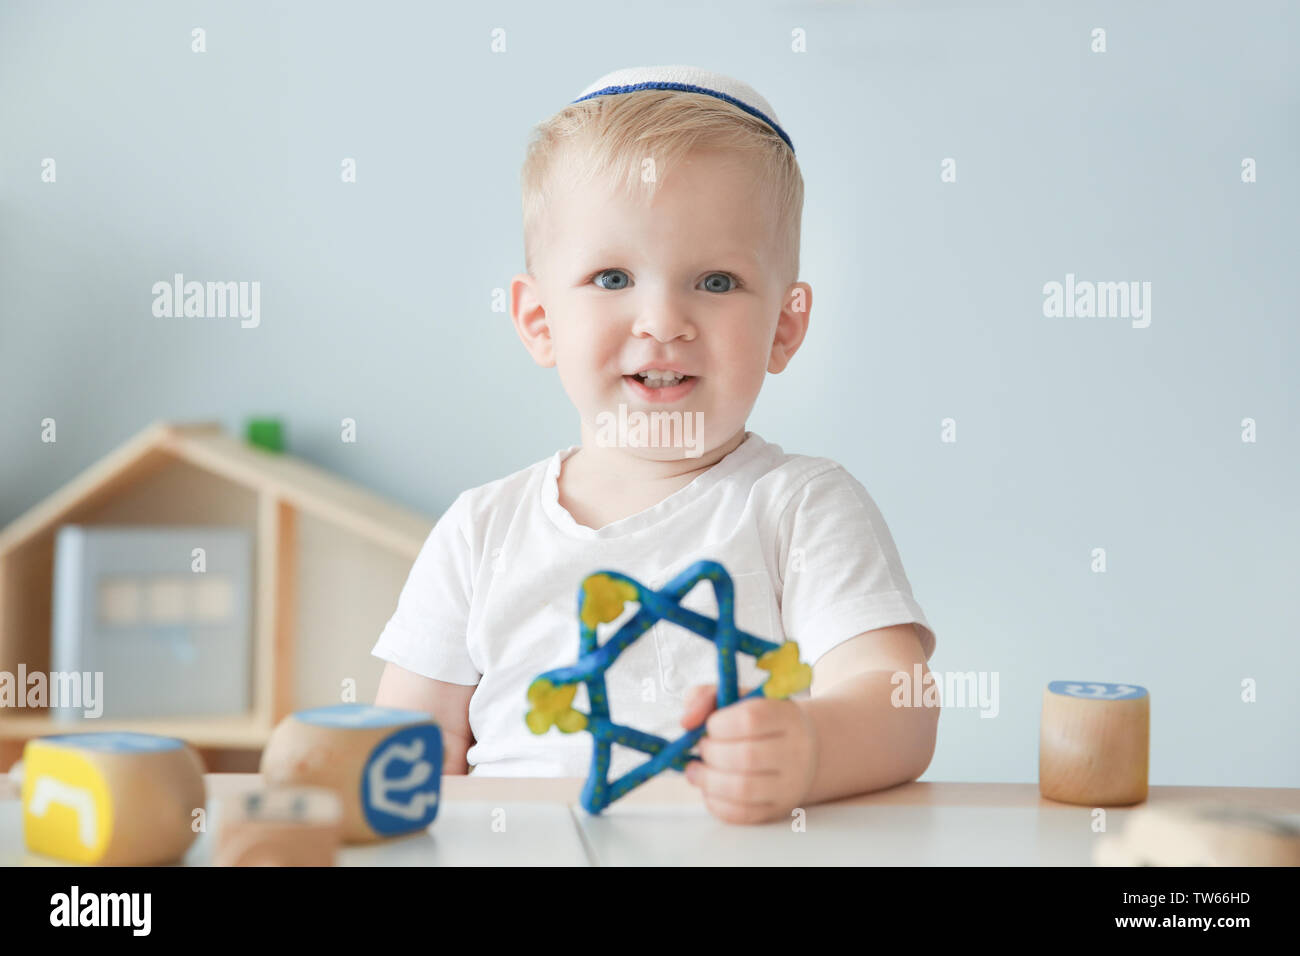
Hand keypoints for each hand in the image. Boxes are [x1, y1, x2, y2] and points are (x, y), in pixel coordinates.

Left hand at [679, 683, 818, 824]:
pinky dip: (716, 802)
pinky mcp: (777, 809)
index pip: (751, 720)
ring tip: (696, 771)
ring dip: (708, 780)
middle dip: (710, 753)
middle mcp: (795, 751)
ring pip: (743, 789)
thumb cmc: (763, 722)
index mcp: (786, 716)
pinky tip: (710, 789)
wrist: (802, 749)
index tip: (710, 725)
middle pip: (746, 757)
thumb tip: (686, 721)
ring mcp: (788, 784)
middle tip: (702, 748)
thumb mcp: (739, 697)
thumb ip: (706, 698)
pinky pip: (741, 813)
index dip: (719, 724)